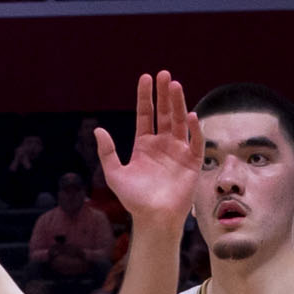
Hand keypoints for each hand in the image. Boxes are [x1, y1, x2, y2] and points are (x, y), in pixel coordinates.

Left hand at [94, 71, 199, 231]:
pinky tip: (190, 115)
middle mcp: (162, 144)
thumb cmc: (134, 200)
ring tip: (175, 85)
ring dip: (178, 103)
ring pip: (179, 121)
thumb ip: (107, 152)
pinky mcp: (192, 162)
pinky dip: (194, 129)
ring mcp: (178, 151)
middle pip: (164, 113)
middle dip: (164, 94)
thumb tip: (98, 130)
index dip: (146, 96)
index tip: (146, 78)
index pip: (146, 114)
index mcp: (144, 145)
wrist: (154, 219)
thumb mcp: (115, 174)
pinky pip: (195, 142)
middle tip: (164, 74)